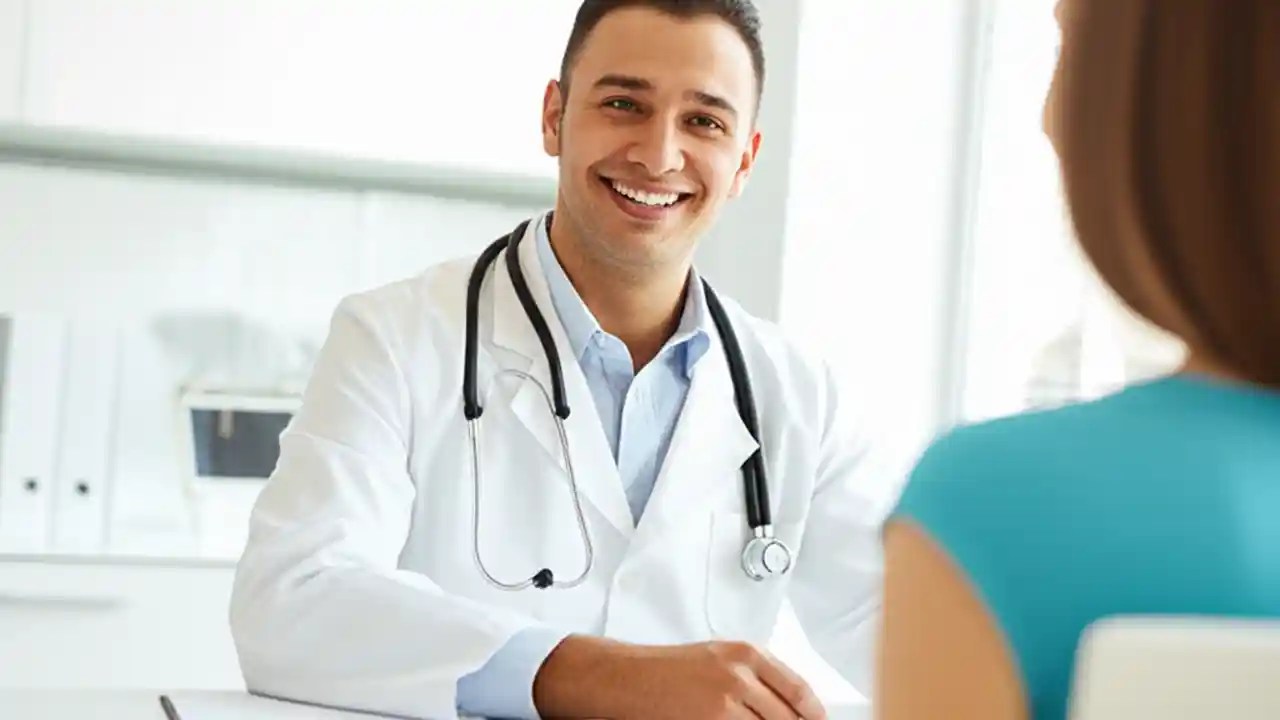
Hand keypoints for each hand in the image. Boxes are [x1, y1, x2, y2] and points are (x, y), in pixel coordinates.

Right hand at [533, 636, 826, 719]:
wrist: (619, 678)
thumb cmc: (662, 670)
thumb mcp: (716, 660)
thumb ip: (755, 679)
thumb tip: (789, 706)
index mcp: (747, 655)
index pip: (802, 693)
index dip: (813, 715)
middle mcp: (740, 677)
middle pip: (789, 719)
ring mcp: (725, 705)